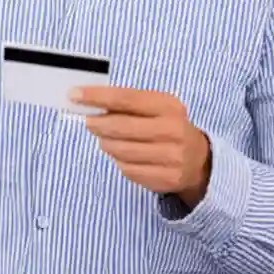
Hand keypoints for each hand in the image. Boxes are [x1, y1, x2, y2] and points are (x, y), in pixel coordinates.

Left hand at [73, 86, 211, 207]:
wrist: (198, 159)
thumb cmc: (167, 126)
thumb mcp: (156, 107)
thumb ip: (127, 103)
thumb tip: (89, 101)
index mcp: (169, 106)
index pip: (126, 98)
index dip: (97, 97)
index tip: (75, 95)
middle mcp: (173, 131)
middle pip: (121, 126)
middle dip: (98, 123)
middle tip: (89, 121)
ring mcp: (171, 157)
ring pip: (122, 150)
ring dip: (107, 143)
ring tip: (107, 139)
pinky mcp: (166, 178)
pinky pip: (129, 170)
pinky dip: (119, 161)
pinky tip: (123, 155)